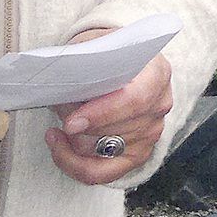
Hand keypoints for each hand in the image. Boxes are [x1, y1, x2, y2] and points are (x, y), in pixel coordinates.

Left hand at [47, 35, 172, 186]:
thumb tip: (60, 86)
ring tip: (58, 123)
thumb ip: (84, 60)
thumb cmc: (106, 54)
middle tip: (57, 111)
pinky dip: (75, 164)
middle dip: (79, 127)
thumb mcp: (96, 43)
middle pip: (117, 130)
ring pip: (103, 150)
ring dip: (73, 140)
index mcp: (157, 72)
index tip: (72, 122)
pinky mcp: (138, 154)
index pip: (135, 100)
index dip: (102, 114)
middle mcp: (160, 105)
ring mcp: (151, 132)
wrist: (120, 63)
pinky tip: (60, 147)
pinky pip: (102, 172)